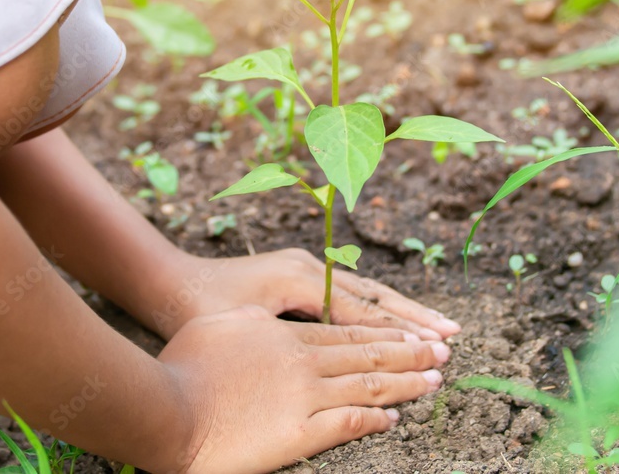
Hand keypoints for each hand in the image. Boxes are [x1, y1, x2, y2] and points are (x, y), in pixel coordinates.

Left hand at [153, 248, 459, 340]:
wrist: (166, 281)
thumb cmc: (198, 307)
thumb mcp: (244, 324)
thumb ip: (291, 335)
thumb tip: (336, 351)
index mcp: (300, 277)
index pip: (359, 311)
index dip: (395, 333)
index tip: (430, 349)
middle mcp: (309, 266)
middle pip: (372, 296)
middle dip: (413, 319)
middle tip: (451, 336)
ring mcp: (305, 267)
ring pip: (364, 292)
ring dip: (401, 311)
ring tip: (437, 326)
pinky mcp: (299, 274)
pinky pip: (347, 293)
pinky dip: (375, 309)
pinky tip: (394, 320)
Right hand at [159, 305, 446, 473]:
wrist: (166, 409)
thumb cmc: (181, 367)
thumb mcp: (218, 327)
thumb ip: (252, 323)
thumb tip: (268, 322)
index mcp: (284, 333)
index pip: (345, 330)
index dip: (383, 333)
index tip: (410, 333)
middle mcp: (302, 360)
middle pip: (366, 354)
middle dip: (408, 353)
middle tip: (442, 351)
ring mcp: (304, 396)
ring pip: (367, 386)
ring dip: (405, 383)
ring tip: (433, 379)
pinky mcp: (299, 432)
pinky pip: (349, 423)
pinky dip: (375, 419)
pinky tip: (393, 418)